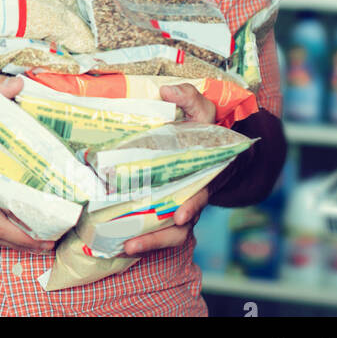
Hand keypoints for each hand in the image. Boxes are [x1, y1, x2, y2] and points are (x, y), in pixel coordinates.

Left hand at [123, 83, 219, 254]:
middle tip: (134, 244)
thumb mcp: (203, 110)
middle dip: (160, 237)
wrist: (214, 148)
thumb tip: (166, 89)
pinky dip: (145, 238)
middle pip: (183, 225)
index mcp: (206, 172)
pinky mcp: (169, 210)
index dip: (191, 206)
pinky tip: (122, 242)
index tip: (178, 217)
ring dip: (150, 243)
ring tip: (126, 248)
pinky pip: (160, 231)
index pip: (201, 192)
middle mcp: (195, 194)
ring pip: (172, 234)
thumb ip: (189, 97)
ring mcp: (183, 205)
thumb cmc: (205, 129)